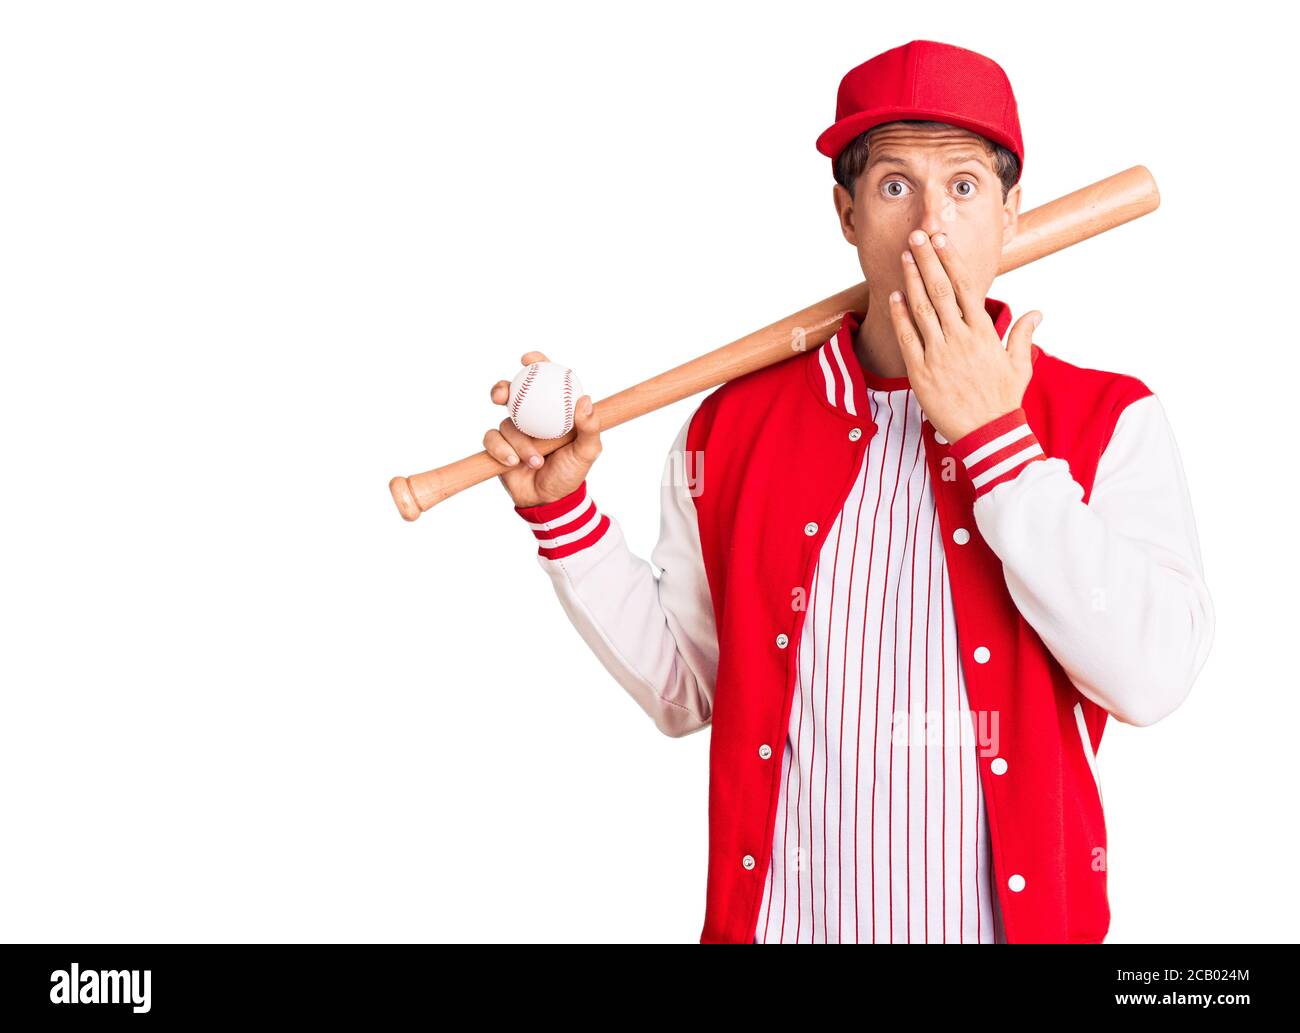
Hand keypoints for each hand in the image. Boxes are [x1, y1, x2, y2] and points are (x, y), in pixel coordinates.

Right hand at [485, 351, 601, 507]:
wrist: (550, 502)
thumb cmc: (571, 473)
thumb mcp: (587, 451)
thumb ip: (589, 427)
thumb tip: (585, 400)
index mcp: (553, 410)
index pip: (543, 380)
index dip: (535, 364)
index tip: (528, 360)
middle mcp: (531, 417)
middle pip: (510, 392)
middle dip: (501, 388)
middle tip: (503, 396)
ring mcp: (513, 432)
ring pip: (505, 424)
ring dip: (519, 442)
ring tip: (535, 461)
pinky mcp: (499, 448)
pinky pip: (492, 441)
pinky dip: (501, 450)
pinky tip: (512, 462)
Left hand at [888, 229, 1041, 443]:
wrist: (987, 433)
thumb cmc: (1003, 400)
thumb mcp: (1019, 365)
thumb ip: (1022, 335)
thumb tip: (1036, 312)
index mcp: (984, 332)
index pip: (965, 287)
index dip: (951, 261)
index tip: (942, 240)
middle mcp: (961, 338)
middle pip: (940, 290)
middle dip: (927, 260)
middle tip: (916, 235)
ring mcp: (939, 353)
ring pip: (922, 309)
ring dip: (911, 280)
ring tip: (904, 256)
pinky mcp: (921, 371)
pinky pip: (907, 338)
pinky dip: (900, 316)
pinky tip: (894, 296)